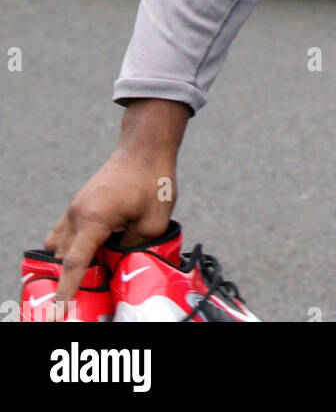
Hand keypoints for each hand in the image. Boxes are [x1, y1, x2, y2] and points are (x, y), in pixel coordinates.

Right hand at [43, 98, 188, 312]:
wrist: (145, 146)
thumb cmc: (153, 179)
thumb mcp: (155, 220)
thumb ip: (135, 246)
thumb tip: (122, 262)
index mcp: (95, 218)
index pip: (74, 263)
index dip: (66, 289)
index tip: (59, 309)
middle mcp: (78, 213)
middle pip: (63, 257)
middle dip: (69, 279)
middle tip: (86, 294)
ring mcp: (75, 207)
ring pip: (60, 246)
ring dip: (68, 262)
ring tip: (88, 276)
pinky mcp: (79, 204)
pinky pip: (64, 232)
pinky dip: (69, 248)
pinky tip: (89, 255)